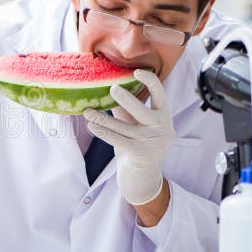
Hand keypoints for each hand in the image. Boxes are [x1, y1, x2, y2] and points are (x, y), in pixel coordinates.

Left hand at [83, 69, 174, 205]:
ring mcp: (153, 142)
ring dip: (102, 118)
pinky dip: (103, 132)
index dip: (149, 80)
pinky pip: (117, 139)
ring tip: (87, 112)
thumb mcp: (134, 126)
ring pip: (123, 126)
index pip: (160, 93)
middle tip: (111, 87)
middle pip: (141, 109)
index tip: (135, 72)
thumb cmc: (138, 147)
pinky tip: (92, 126)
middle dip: (125, 98)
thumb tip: (110, 88)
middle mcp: (163, 128)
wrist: (143, 180)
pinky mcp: (141, 154)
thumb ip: (125, 110)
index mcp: (164, 116)